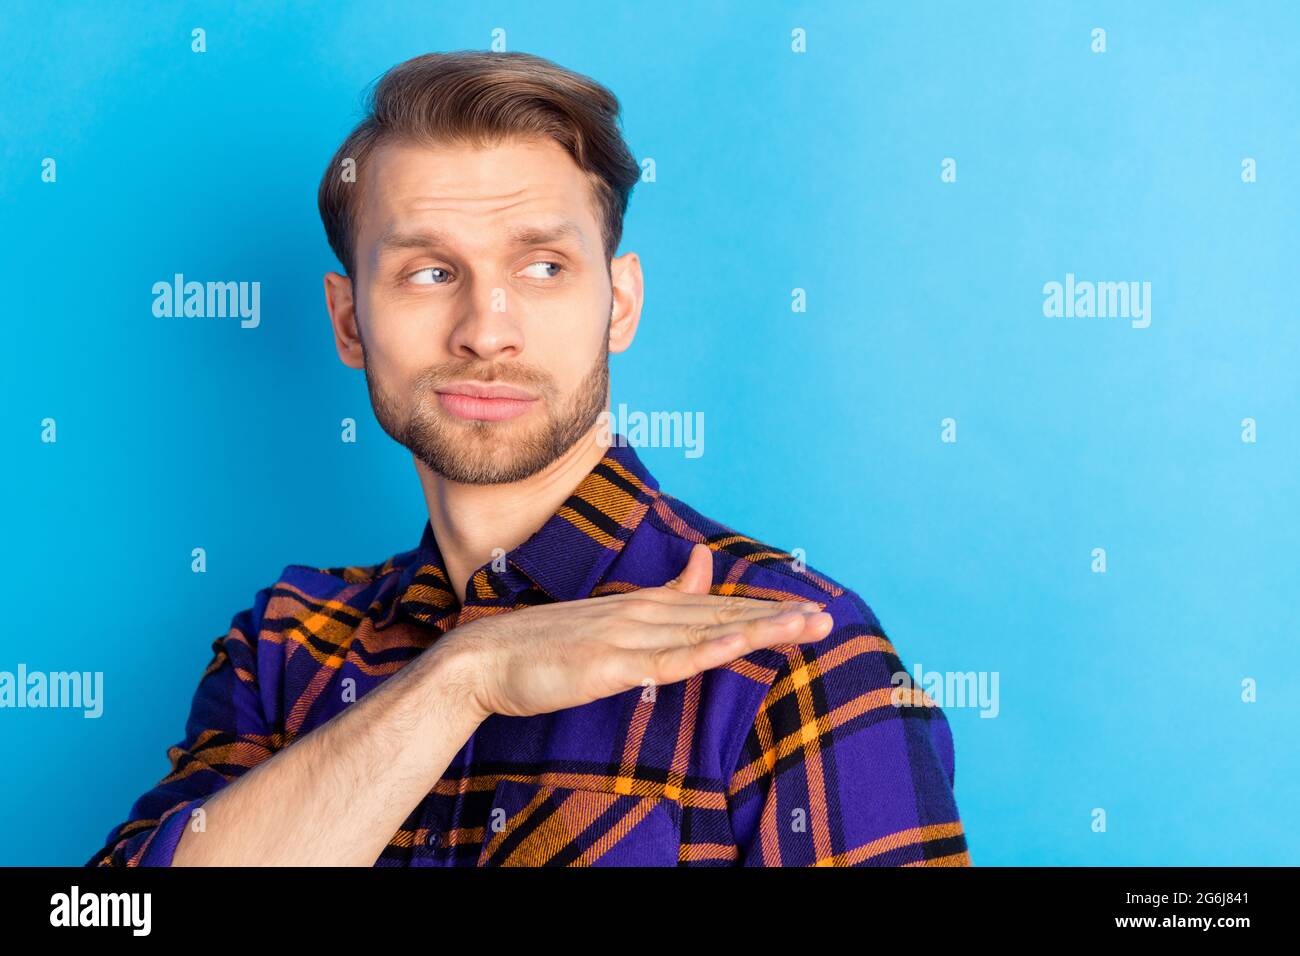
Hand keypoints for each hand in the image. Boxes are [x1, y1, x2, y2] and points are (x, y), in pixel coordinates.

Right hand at [443, 543, 832, 718]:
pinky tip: (740, 643)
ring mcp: (628, 637)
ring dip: (759, 628)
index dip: (763, 610)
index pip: (716, 608)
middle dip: (777, 617)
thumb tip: (702, 561)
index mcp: (645, 607)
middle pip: (722, 615)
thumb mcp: (609, 619)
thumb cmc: (545, 645)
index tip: (808, 612)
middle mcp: (644, 614)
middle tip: (827, 617)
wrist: (485, 658)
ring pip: (706, 632)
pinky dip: (707, 649)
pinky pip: (667, 660)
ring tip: (804, 627)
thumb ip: (658, 596)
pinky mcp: (611, 665)